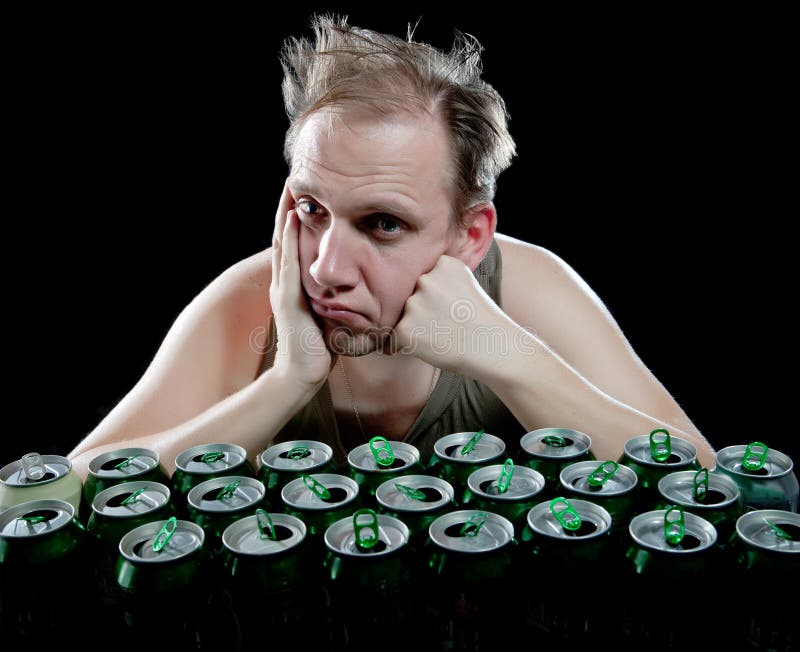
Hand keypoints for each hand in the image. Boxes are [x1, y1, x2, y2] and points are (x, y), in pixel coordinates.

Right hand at [269, 180, 334, 391]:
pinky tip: (295, 219)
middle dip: (288, 208)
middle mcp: (285, 283)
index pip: (294, 244)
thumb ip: (337, 300)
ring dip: (286, 214)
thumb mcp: (329, 317)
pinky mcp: (288, 299)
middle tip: (294, 180)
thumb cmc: (318, 350)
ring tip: (291, 189)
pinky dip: (291, 239)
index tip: (306, 195)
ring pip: (283, 243)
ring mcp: (284, 289)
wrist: (300, 376)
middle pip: (284, 236)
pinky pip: (289, 263)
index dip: (297, 219)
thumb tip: (359, 288)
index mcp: (294, 286)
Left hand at [392, 254, 512, 374]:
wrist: (494, 349)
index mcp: (442, 265)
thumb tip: (416, 285)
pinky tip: (428, 349)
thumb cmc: (482, 322)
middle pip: (411, 297)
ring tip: (441, 337)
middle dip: (422, 311)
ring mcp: (414, 304)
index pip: (424, 279)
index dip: (434, 297)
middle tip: (446, 325)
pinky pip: (393, 339)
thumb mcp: (466, 284)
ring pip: (402, 317)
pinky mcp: (405, 329)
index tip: (451, 308)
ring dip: (414, 329)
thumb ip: (442, 279)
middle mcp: (425, 280)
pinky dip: (403, 346)